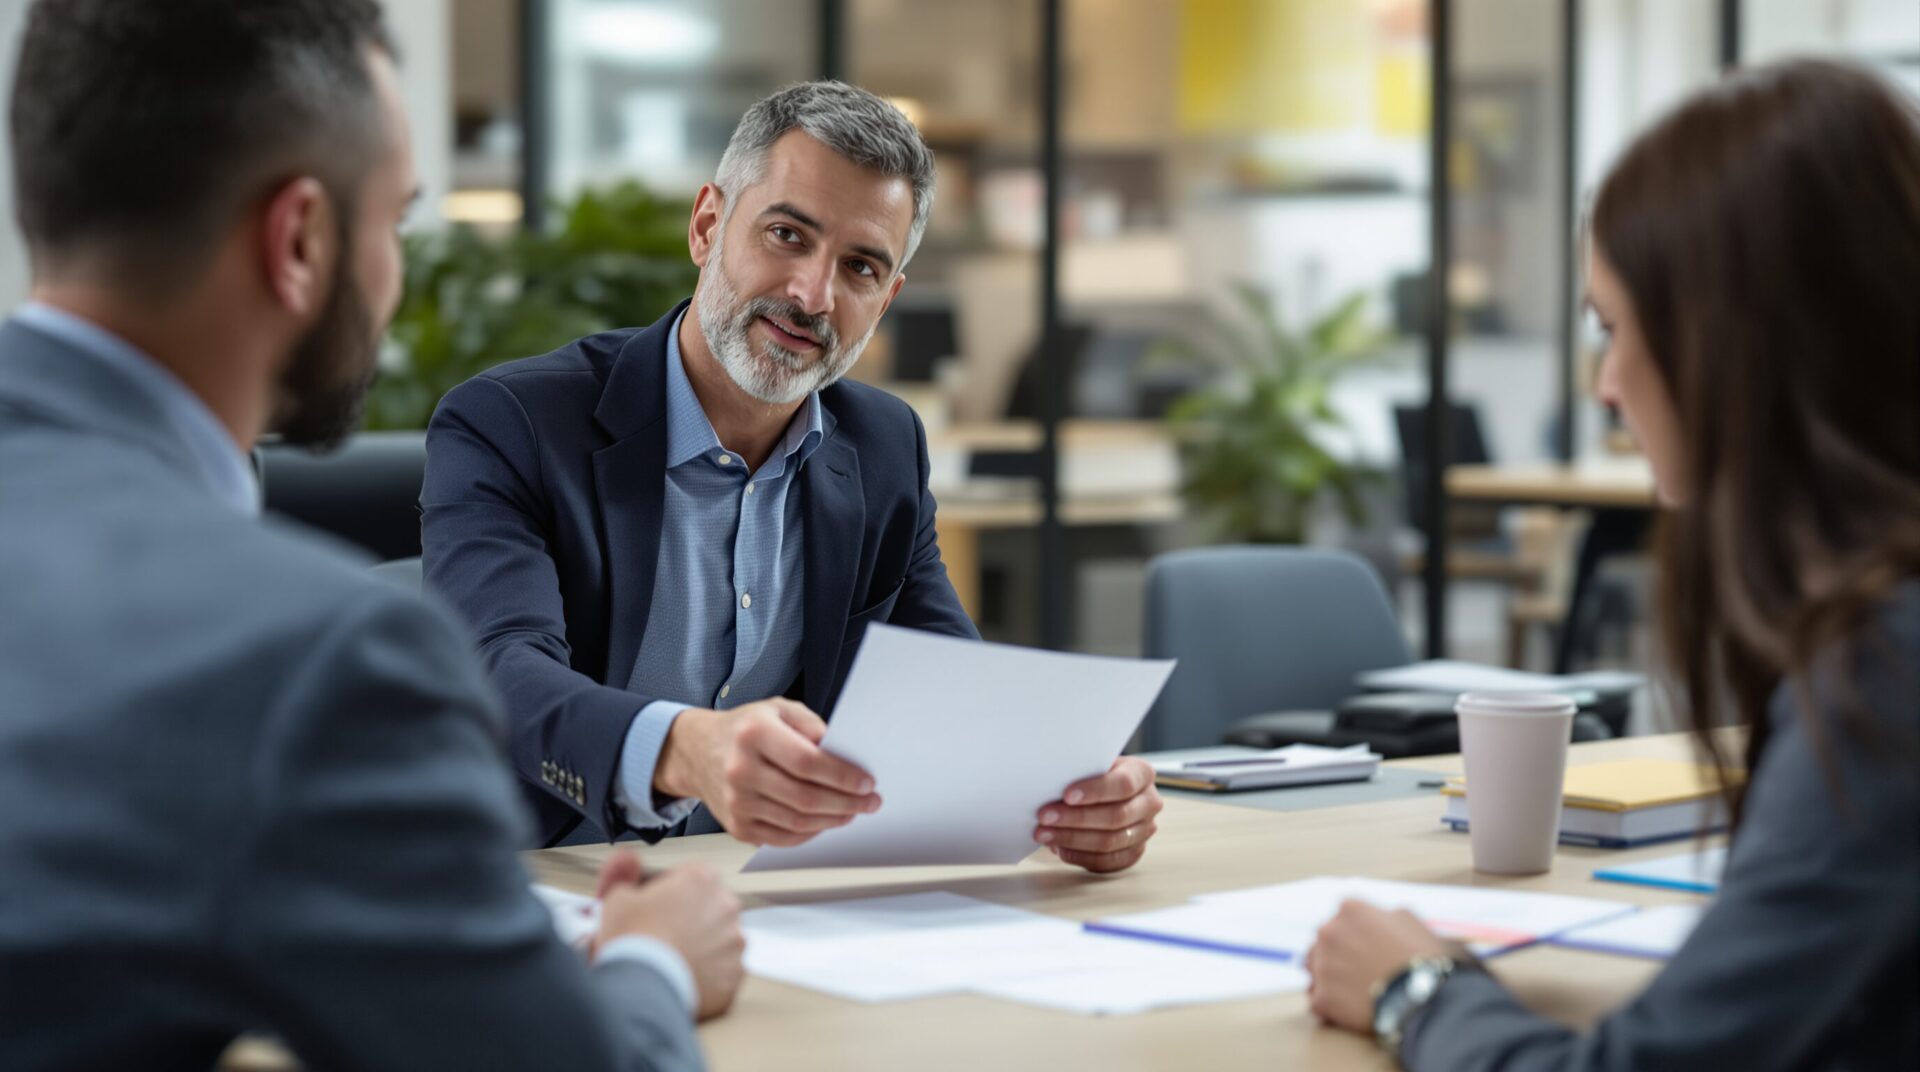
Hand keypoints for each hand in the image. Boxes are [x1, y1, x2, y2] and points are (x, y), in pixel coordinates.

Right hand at [592, 853, 745, 1021]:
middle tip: (662, 935)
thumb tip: (628, 860)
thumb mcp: (617, 897)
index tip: (655, 906)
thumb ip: (625, 872)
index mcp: (702, 879)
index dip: (669, 891)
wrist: (644, 988)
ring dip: (701, 946)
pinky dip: (708, 975)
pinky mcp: (735, 974)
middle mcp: (726, 906)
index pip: (690, 876)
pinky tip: (684, 978)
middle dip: (689, 918)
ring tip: (671, 959)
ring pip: (718, 939)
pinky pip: (723, 971)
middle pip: (708, 907)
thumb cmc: (632, 940)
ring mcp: (734, 942)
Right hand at [655, 698, 881, 846]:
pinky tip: (826, 821)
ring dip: (833, 820)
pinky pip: (783, 837)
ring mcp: (737, 803)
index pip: (807, 762)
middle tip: (870, 801)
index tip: (867, 782)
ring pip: (797, 821)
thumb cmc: (744, 729)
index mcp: (754, 734)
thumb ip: (811, 726)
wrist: (696, 752)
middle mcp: (741, 770)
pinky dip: (810, 832)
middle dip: (846, 802)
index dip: (842, 775)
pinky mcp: (737, 826)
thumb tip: (845, 754)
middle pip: (805, 797)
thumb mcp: (778, 710)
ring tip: (853, 811)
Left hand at [1034, 756, 1162, 872]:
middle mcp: (1149, 803)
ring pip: (1110, 842)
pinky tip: (1059, 847)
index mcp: (1143, 774)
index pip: (1124, 784)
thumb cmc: (1094, 774)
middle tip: (1045, 817)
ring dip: (1072, 839)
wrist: (1105, 790)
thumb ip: (1080, 771)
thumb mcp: (1092, 763)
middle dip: (1077, 818)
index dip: (1095, 791)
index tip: (1067, 795)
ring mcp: (1144, 830)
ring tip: (1045, 834)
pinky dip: (1080, 855)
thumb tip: (1051, 785)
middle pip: (1116, 816)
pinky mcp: (1133, 853)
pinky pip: (1107, 861)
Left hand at [1305, 900, 1451, 1032]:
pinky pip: (1317, 1000)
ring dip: (1328, 977)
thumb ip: (1387, 916)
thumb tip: (1382, 919)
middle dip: (1338, 953)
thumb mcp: (1412, 921)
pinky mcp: (1321, 997)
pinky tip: (1348, 1010)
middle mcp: (1329, 932)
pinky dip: (1329, 1006)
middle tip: (1359, 970)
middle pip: (1324, 942)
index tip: (1367, 946)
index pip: (1342, 917)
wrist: (1424, 998)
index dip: (1356, 933)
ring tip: (1351, 991)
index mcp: (1350, 910)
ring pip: (1314, 968)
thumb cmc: (1424, 958)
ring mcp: (1322, 965)